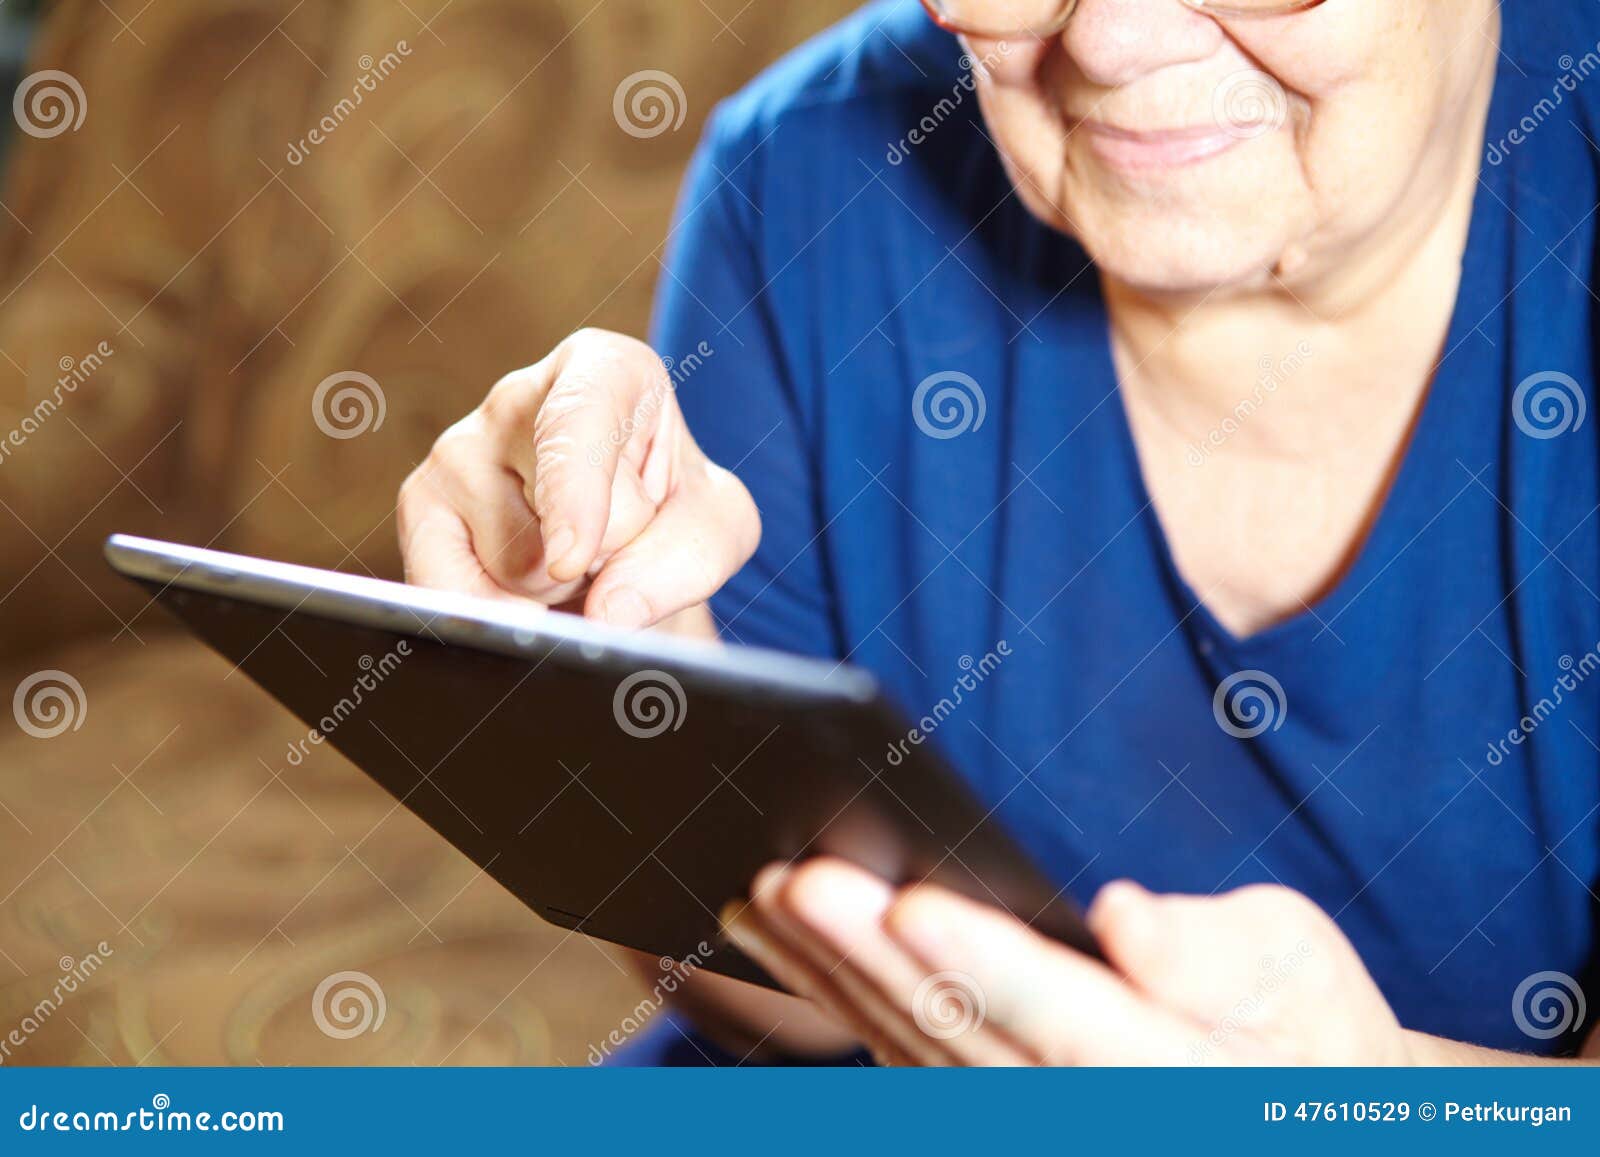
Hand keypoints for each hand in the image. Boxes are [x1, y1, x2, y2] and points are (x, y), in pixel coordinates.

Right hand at [398, 329, 758, 627]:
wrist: (622, 545)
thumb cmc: (672, 512)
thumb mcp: (717, 527)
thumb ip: (685, 560)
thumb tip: (607, 611)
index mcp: (605, 370)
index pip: (581, 419)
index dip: (573, 491)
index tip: (571, 557)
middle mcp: (518, 395)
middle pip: (556, 518)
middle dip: (604, 560)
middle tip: (616, 542)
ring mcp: (457, 448)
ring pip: (513, 565)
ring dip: (558, 591)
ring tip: (573, 559)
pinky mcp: (420, 505)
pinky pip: (454, 591)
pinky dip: (504, 616)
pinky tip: (533, 594)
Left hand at [722, 858, 1413, 1065]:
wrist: (1293, 1103)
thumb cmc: (1301, 1021)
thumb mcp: (1298, 969)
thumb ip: (1216, 953)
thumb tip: (1121, 917)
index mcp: (1159, 1075)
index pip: (1054, 1016)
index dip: (981, 961)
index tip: (912, 899)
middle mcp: (1074, 1108)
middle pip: (952, 1031)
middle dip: (864, 953)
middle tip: (792, 876)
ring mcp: (1020, 1114)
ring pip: (905, 1047)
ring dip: (825, 973)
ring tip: (758, 894)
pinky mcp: (984, 1100)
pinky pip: (897, 1053)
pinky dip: (834, 997)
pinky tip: (779, 938)